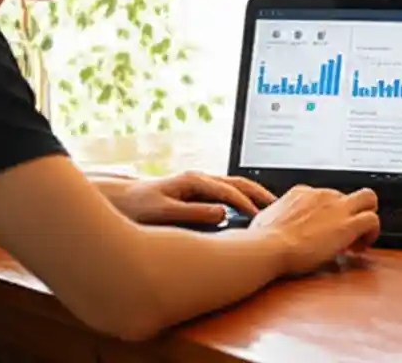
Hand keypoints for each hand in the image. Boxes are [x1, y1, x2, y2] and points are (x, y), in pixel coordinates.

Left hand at [112, 171, 276, 225]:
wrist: (121, 200)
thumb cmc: (139, 207)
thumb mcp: (164, 211)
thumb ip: (193, 213)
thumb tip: (223, 213)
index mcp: (194, 181)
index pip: (230, 191)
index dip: (248, 205)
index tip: (262, 220)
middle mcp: (199, 179)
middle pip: (239, 182)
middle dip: (260, 194)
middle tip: (280, 209)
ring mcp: (199, 184)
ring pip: (235, 186)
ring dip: (254, 195)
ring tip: (273, 210)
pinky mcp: (198, 192)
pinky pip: (227, 192)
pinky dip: (243, 199)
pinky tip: (250, 212)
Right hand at [250, 185, 381, 275]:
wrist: (270, 246)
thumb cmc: (263, 239)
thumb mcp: (265, 219)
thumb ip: (274, 217)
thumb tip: (268, 224)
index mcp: (302, 193)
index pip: (325, 196)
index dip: (329, 214)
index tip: (325, 230)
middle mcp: (322, 195)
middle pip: (348, 196)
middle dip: (349, 214)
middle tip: (343, 235)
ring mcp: (337, 208)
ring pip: (368, 198)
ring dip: (367, 216)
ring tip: (358, 238)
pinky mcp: (348, 224)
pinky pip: (373, 220)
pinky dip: (372, 233)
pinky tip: (361, 247)